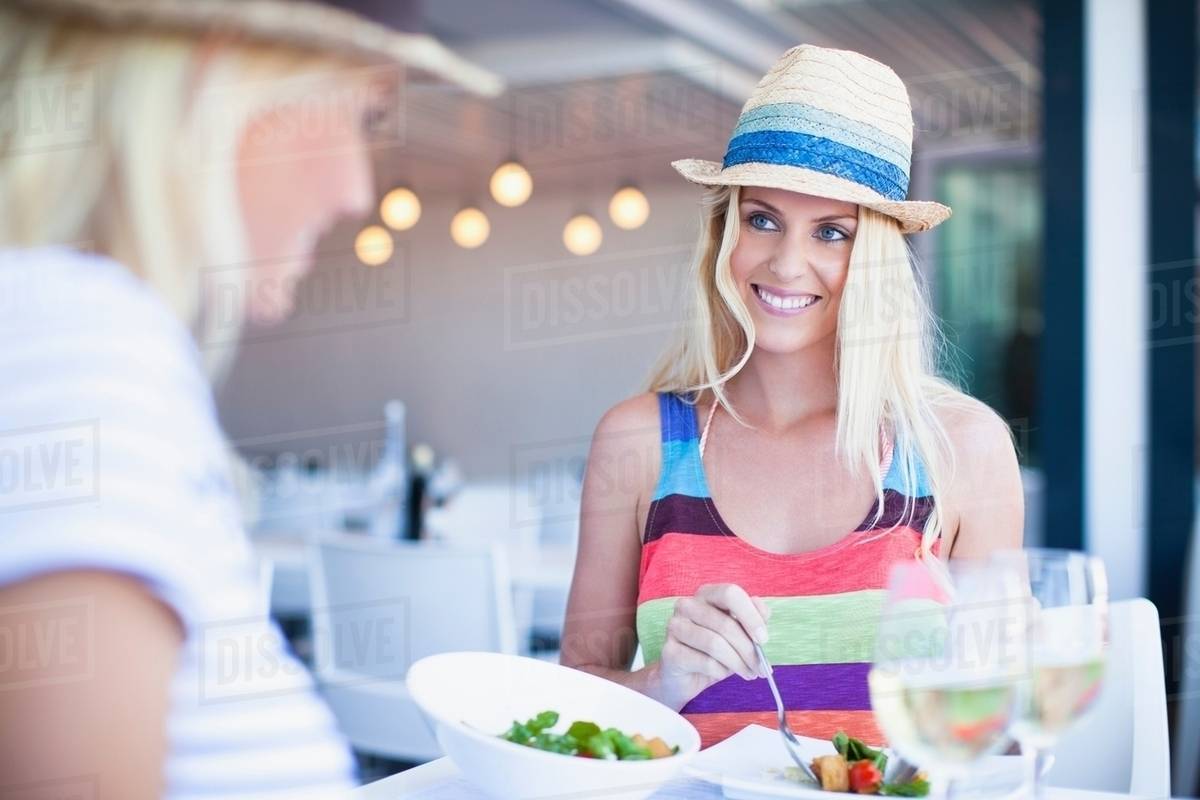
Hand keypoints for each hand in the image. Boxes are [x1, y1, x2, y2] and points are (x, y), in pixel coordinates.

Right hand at [652, 583, 771, 710]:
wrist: (683, 677)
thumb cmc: (714, 652)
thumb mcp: (738, 634)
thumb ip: (753, 619)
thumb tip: (763, 612)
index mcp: (706, 594)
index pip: (730, 594)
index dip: (750, 616)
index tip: (763, 639)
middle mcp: (687, 605)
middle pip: (725, 623)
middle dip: (748, 649)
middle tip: (760, 667)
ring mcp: (675, 627)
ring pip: (715, 644)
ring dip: (738, 663)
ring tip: (748, 673)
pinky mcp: (669, 651)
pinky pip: (705, 662)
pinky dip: (720, 671)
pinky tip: (722, 673)